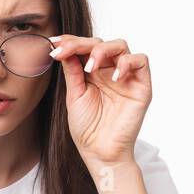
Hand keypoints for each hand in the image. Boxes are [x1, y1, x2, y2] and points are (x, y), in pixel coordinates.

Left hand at [49, 35, 151, 166]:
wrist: (100, 152)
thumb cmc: (87, 128)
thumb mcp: (74, 95)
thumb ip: (72, 71)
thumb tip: (63, 48)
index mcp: (93, 73)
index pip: (85, 47)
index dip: (70, 41)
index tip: (52, 44)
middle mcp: (110, 71)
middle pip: (101, 42)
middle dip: (81, 43)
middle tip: (64, 52)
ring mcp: (126, 77)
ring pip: (121, 45)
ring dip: (102, 50)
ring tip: (89, 67)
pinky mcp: (141, 86)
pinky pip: (141, 61)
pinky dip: (127, 63)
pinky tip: (113, 77)